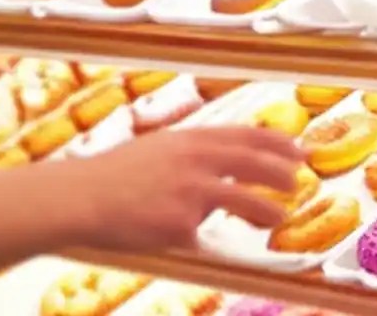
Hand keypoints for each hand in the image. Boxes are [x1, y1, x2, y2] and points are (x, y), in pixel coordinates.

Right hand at [59, 126, 305, 251]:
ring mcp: (189, 192)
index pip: (246, 134)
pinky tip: (201, 242)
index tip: (299, 148)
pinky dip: (204, 238)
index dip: (277, 141)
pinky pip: (203, 234)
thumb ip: (194, 151)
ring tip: (279, 217)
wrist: (78, 198)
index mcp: (190, 139)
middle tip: (299, 181)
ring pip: (243, 199)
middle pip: (253, 163)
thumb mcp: (159, 148)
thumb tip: (230, 159)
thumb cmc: (115, 176)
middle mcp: (194, 161)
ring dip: (266, 210)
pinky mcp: (179, 224)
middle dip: (281, 171)